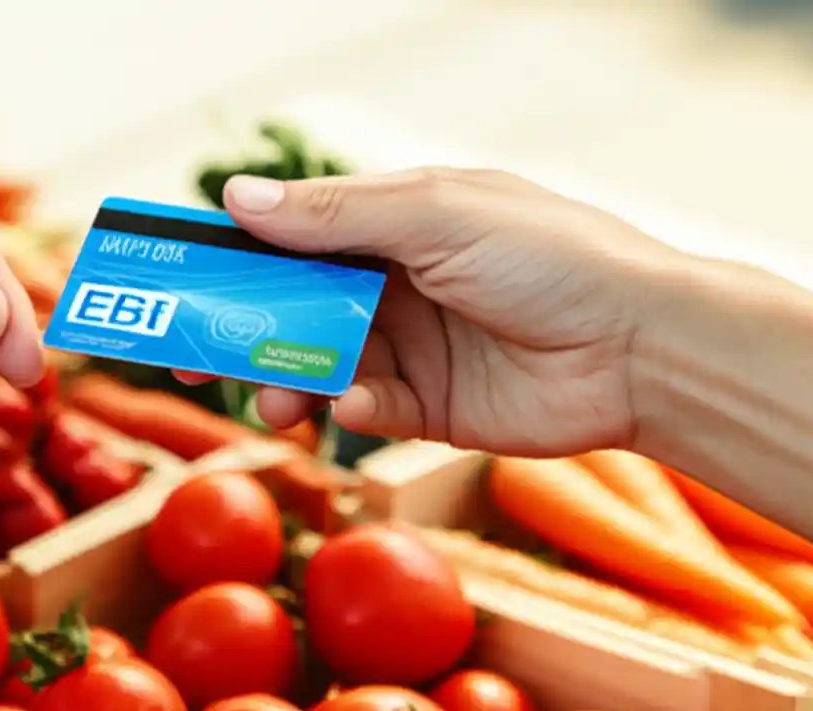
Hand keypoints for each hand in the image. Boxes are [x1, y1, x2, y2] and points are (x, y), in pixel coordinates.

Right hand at [190, 169, 689, 455]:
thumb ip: (334, 214)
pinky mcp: (427, 407)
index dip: (231, 253)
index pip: (290, 232)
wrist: (638, 347)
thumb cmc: (548, 257)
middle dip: (239, 331)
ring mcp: (408, 346)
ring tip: (275, 402)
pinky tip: (356, 409)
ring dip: (286, 381)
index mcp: (391, 223)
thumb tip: (236, 197)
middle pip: (290, 306)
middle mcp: (392, 282)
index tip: (174, 275)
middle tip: (189, 357)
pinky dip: (349, 411)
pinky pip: (364, 409)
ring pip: (316, 364)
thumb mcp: (433, 215)